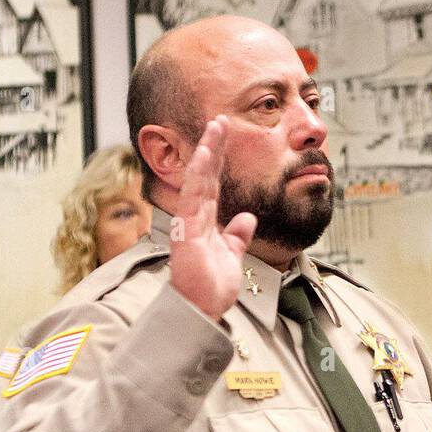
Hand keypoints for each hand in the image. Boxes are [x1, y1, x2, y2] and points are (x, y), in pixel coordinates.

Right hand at [169, 116, 257, 321]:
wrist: (203, 310)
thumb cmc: (211, 289)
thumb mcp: (232, 257)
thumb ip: (237, 237)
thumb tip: (247, 219)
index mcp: (204, 224)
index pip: (213, 185)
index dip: (220, 161)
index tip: (226, 137)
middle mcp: (194, 220)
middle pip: (204, 177)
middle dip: (213, 148)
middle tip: (220, 120)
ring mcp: (188, 224)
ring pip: (197, 181)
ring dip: (207, 153)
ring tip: (215, 128)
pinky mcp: (185, 232)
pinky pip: (192, 198)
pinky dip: (198, 175)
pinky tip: (205, 155)